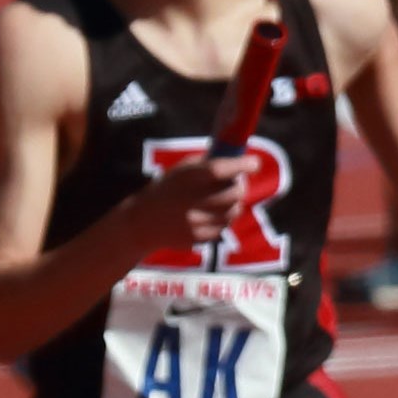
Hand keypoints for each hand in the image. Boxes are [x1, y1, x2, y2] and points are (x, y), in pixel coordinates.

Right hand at [130, 155, 248, 252]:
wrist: (143, 223)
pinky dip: (223, 219)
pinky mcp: (199, 237)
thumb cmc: (167, 189)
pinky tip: (209, 215)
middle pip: (234, 193)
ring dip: (233, 204)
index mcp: (186, 178)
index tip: (254, 163)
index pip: (220, 169)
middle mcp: (191, 200)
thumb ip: (208, 165)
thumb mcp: (181, 171)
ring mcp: (196, 221)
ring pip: (234, 211)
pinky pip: (224, 226)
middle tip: (237, 183)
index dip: (242, 165)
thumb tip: (240, 160)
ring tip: (220, 200)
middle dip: (240, 186)